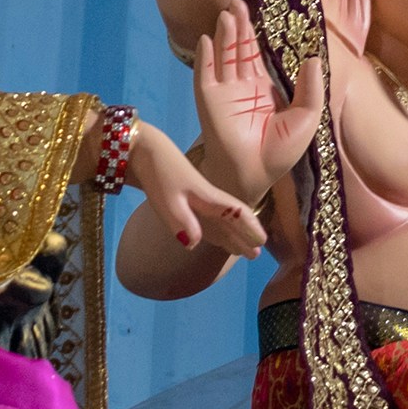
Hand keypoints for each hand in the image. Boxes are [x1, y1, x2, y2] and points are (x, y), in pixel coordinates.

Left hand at [129, 119, 267, 257]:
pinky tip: (221, 242)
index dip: (250, 226)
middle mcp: (208, 199)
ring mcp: (200, 201)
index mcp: (208, 197)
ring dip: (235, 237)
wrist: (146, 154)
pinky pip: (210, 222)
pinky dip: (219, 233)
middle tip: (258, 254)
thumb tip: (194, 245)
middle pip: (233, 220)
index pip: (237, 212)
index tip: (261, 241)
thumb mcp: (168, 201)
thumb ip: (182, 222)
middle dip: (245, 236)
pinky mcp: (189, 202)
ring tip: (247, 252)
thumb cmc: (159, 175)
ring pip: (223, 222)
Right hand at [189, 1, 324, 202]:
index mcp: (262, 90)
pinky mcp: (209, 102)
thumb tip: (314, 58)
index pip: (256, 54)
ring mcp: (223, 94)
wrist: (255, 174)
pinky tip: (206, 39)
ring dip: (224, 35)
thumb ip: (311, 89)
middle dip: (238, 26)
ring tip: (227, 13)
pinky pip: (205, 75)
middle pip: (238, 49)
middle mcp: (240, 88)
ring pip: (223, 56)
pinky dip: (205, 57)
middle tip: (237, 1)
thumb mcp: (306, 118)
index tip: (255, 10)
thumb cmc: (280, 153)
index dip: (255, 33)